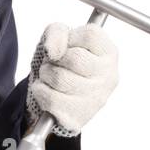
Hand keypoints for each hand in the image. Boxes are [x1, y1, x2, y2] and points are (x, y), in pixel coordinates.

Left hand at [24, 22, 118, 136]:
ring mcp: (96, 99)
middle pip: (75, 58)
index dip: (70, 38)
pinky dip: (40, 90)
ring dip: (45, 74)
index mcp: (109, 53)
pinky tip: (47, 90)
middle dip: (55, 58)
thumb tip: (54, 50)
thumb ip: (57, 32)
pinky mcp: (79, 117)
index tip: (67, 46)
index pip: (90, 35)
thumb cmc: (64, 63)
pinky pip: (51, 98)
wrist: (59, 96)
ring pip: (60, 78)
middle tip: (54, 63)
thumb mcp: (61, 39)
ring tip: (50, 76)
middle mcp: (109, 77)